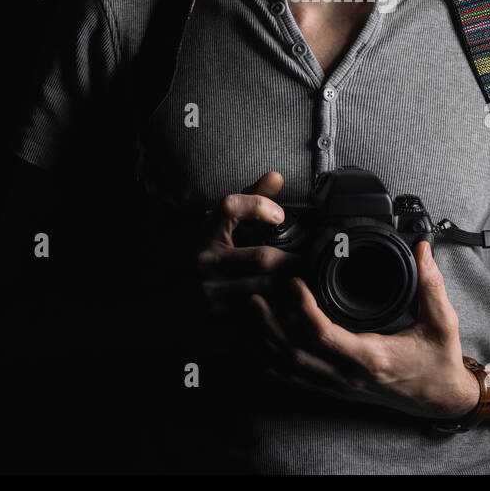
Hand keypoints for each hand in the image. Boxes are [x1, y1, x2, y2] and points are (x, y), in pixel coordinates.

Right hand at [197, 170, 298, 315]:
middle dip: (292, 259)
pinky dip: (279, 305)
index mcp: (208, 231)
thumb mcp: (226, 223)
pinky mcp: (218, 314)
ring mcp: (211, 289)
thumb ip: (252, 199)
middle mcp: (206, 259)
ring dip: (291, 284)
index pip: (229, 208)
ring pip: (265, 286)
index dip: (257, 206)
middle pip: (261, 257)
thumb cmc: (211, 250)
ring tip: (307, 280)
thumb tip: (276, 176)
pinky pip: (259, 309)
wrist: (178, 294)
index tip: (280, 215)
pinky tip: (291, 301)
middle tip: (311, 260)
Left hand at [249, 240, 481, 419]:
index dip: (303, 308)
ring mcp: (339, 386)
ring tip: (250, 313)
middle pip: (296, 354)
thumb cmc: (438, 362)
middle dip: (270, 325)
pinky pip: (295, 379)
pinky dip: (272, 363)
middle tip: (255, 294)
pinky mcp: (335, 389)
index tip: (294, 282)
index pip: (325, 335)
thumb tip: (423, 249)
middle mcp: (349, 376)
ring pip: (290, 369)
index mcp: (372, 358)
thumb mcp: (443, 322)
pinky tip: (257, 345)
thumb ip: (432, 284)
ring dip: (265, 342)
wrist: (439, 398)